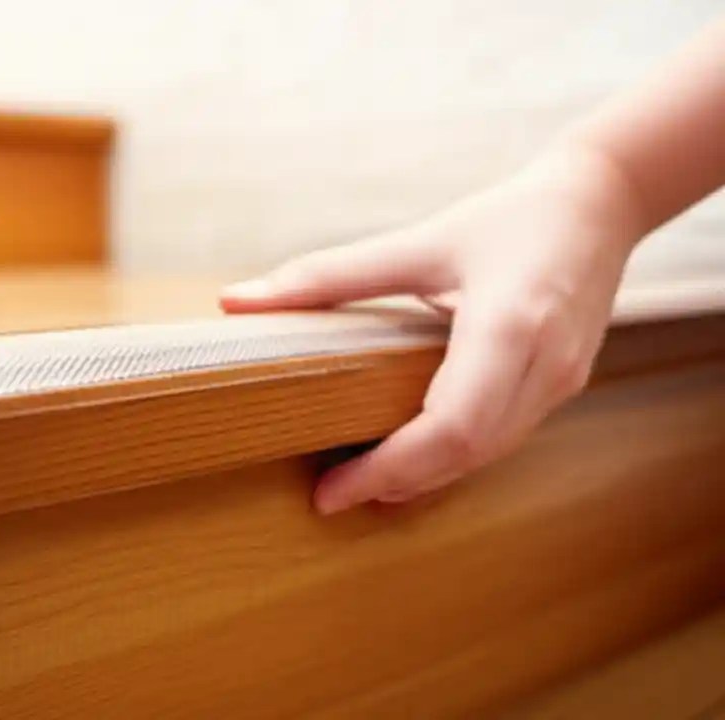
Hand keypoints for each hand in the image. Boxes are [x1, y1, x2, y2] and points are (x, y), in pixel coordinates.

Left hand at [220, 146, 645, 513]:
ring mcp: (561, 381)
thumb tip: (234, 302)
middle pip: (466, 454)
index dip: (388, 468)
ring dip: (423, 477)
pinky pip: (502, 441)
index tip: (329, 492)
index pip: (450, 426)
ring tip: (359, 485)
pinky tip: (408, 459)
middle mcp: (545, 365)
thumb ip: (326, 277)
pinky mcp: (562, 386)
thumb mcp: (417, 240)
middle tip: (329, 498)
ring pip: (486, 456)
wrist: (601, 203)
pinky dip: (451, 458)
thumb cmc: (507, 216)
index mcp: (510, 325)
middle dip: (397, 483)